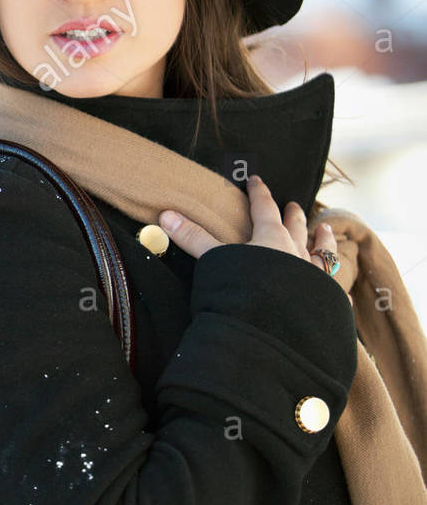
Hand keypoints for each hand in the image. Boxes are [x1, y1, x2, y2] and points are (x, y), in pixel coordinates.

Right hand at [158, 174, 350, 302]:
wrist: (278, 325)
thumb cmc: (247, 287)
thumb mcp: (215, 259)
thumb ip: (193, 238)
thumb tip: (166, 215)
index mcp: (271, 237)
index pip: (263, 208)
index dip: (258, 193)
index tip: (256, 180)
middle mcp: (295, 251)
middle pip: (294, 226)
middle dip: (291, 214)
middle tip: (293, 204)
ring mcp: (312, 274)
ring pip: (319, 250)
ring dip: (321, 238)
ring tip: (324, 228)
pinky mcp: (323, 297)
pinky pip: (332, 283)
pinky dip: (334, 279)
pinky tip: (338, 281)